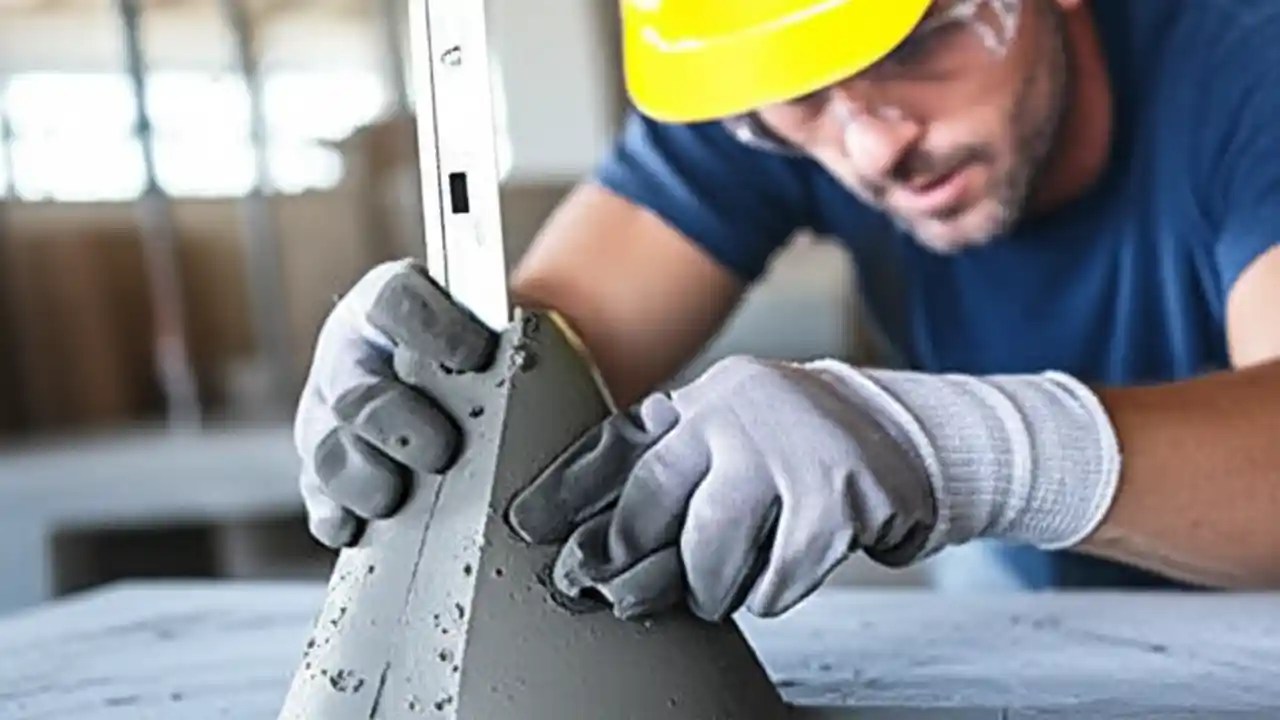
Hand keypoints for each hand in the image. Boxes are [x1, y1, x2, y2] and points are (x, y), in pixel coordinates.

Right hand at [294, 259, 496, 547]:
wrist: (445, 394)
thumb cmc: (475, 365)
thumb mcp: (487, 337)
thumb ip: (510, 345)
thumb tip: (565, 367)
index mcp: (388, 309)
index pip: (397, 301)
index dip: (432, 327)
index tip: (476, 355)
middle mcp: (350, 358)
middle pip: (356, 390)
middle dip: (397, 424)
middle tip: (441, 449)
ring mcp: (328, 419)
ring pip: (328, 449)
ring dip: (364, 476)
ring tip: (395, 497)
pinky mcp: (320, 476)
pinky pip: (318, 500)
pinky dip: (338, 517)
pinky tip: (360, 528)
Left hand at [509, 357, 1120, 621]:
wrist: (909, 437)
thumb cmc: (800, 451)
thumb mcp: (733, 437)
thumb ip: (672, 472)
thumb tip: (597, 544)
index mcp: (706, 396)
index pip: (620, 442)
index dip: (568, 488)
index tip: (527, 525)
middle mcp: (740, 409)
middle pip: (653, 497)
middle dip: (619, 553)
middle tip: (602, 587)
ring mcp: (791, 452)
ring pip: (709, 550)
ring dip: (703, 586)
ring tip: (712, 587)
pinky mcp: (836, 501)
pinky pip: (771, 579)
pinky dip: (764, 591)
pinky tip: (773, 574)